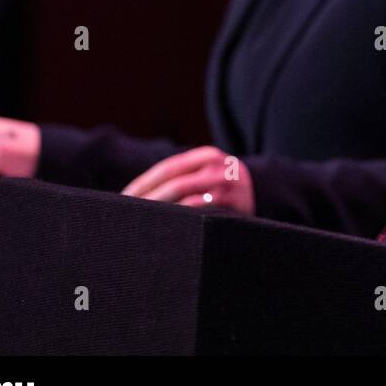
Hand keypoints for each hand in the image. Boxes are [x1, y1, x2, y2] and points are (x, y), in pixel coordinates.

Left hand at [122, 145, 254, 213]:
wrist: (264, 213)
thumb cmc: (220, 200)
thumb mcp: (205, 180)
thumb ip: (181, 179)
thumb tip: (129, 195)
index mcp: (209, 155)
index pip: (169, 168)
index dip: (143, 184)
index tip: (121, 199)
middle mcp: (222, 165)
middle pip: (175, 181)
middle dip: (147, 199)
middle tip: (125, 214)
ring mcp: (231, 184)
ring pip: (185, 195)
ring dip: (159, 209)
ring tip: (140, 222)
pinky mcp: (237, 204)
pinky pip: (200, 211)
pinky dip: (179, 219)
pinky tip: (165, 229)